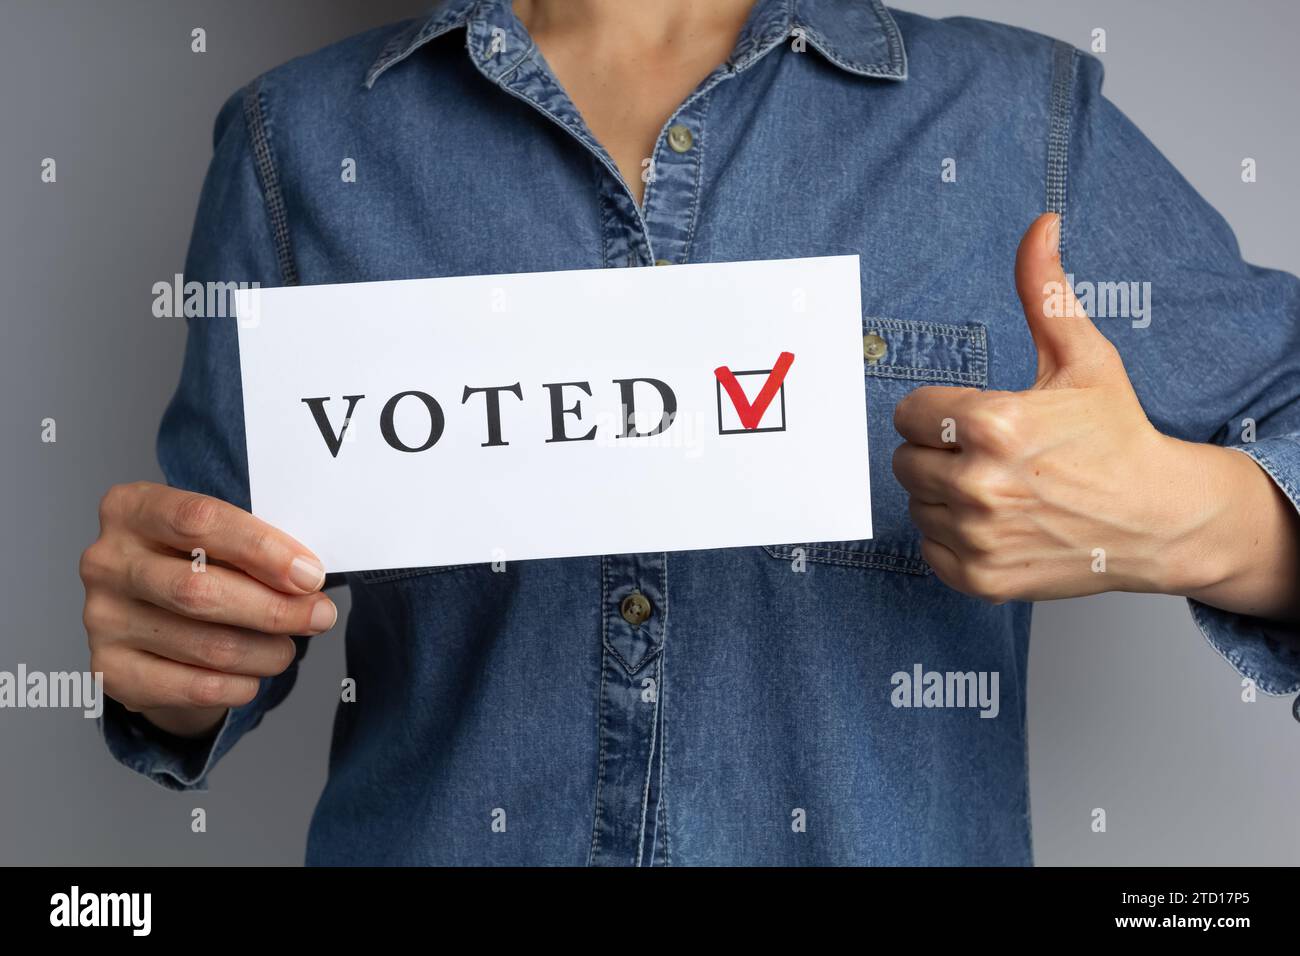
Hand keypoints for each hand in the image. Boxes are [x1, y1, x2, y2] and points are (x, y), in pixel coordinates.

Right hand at [80, 482, 336, 736]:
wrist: (152, 620)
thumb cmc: (200, 564)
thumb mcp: (221, 538)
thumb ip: (255, 547)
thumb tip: (307, 577)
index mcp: (132, 509)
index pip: (200, 521)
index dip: (263, 549)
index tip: (310, 574)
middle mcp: (106, 562)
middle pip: (200, 590)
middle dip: (275, 608)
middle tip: (320, 615)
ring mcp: (102, 619)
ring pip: (207, 645)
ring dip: (266, 651)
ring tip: (288, 647)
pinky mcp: (112, 671)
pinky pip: (194, 687)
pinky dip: (240, 684)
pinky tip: (255, 674)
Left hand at [891, 212, 1283, 607]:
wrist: (1158, 518)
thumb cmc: (1116, 436)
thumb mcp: (1082, 358)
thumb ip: (1044, 292)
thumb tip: (1040, 226)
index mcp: (992, 423)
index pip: (909, 413)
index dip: (939, 412)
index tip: (975, 419)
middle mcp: (978, 484)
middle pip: (905, 460)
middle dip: (938, 452)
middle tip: (989, 455)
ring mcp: (978, 537)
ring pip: (916, 505)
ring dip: (944, 496)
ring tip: (999, 488)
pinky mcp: (980, 579)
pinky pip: (930, 550)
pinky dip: (953, 539)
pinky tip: (996, 524)